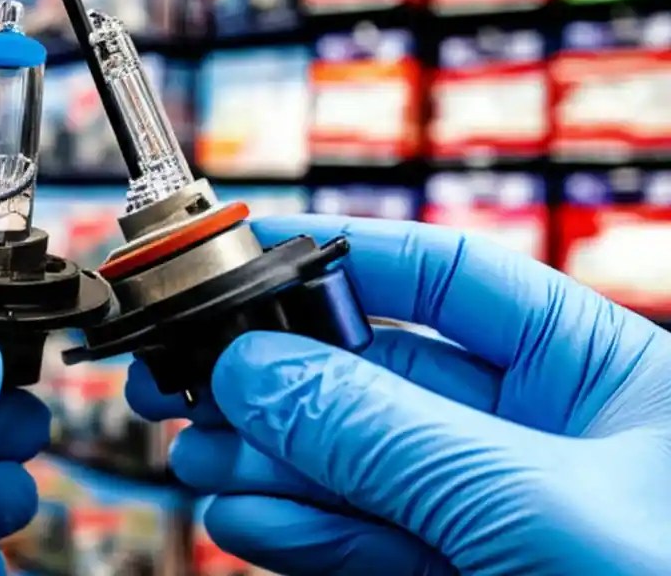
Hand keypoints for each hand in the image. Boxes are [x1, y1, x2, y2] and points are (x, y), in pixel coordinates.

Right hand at [128, 215, 670, 574]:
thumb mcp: (534, 503)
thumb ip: (388, 434)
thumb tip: (257, 369)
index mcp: (598, 375)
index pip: (450, 279)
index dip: (340, 254)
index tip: (245, 245)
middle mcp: (541, 436)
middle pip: (377, 375)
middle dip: (276, 375)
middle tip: (188, 371)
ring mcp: (493, 515)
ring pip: (355, 465)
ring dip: (268, 460)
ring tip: (199, 454)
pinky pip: (363, 541)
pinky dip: (296, 531)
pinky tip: (244, 515)